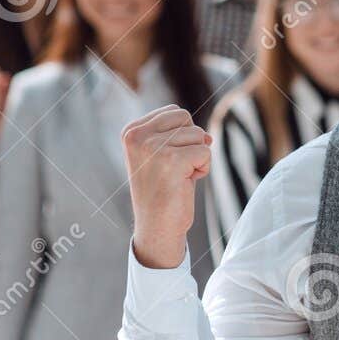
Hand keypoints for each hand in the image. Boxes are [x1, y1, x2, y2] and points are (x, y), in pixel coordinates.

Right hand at [122, 105, 210, 268]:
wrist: (157, 227)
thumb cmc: (162, 191)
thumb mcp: (161, 154)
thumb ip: (178, 135)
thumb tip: (207, 136)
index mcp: (131, 131)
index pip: (174, 112)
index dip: (181, 137)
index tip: (166, 161)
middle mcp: (137, 136)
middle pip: (186, 119)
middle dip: (190, 144)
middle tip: (175, 169)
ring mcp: (152, 147)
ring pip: (198, 135)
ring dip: (197, 158)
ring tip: (178, 177)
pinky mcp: (171, 160)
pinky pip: (205, 152)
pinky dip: (203, 169)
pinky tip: (185, 183)